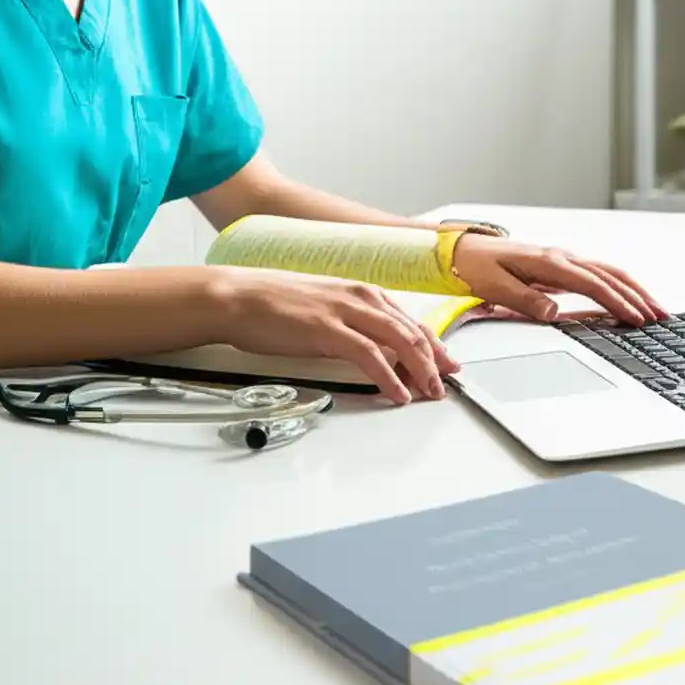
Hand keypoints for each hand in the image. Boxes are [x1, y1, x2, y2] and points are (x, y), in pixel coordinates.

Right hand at [211, 267, 460, 403]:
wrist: (238, 298)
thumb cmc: (272, 304)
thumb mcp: (323, 308)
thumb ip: (350, 322)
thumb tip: (370, 347)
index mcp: (360, 291)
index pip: (409, 319)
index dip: (433, 344)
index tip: (445, 362)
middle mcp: (360, 297)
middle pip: (413, 330)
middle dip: (435, 360)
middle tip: (446, 383)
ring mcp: (345, 311)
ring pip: (401, 341)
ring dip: (420, 370)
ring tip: (428, 393)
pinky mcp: (328, 330)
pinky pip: (371, 357)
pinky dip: (390, 377)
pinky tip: (398, 394)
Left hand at [451, 234, 668, 325]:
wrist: (462, 252)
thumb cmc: (476, 268)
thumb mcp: (496, 287)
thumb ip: (525, 299)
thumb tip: (553, 311)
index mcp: (548, 262)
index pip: (593, 284)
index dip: (617, 302)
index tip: (636, 318)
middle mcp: (561, 258)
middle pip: (610, 275)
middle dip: (637, 296)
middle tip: (660, 316)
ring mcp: (563, 261)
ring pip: (608, 273)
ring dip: (633, 290)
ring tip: (654, 309)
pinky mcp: (560, 267)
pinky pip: (597, 275)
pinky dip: (617, 286)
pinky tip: (627, 299)